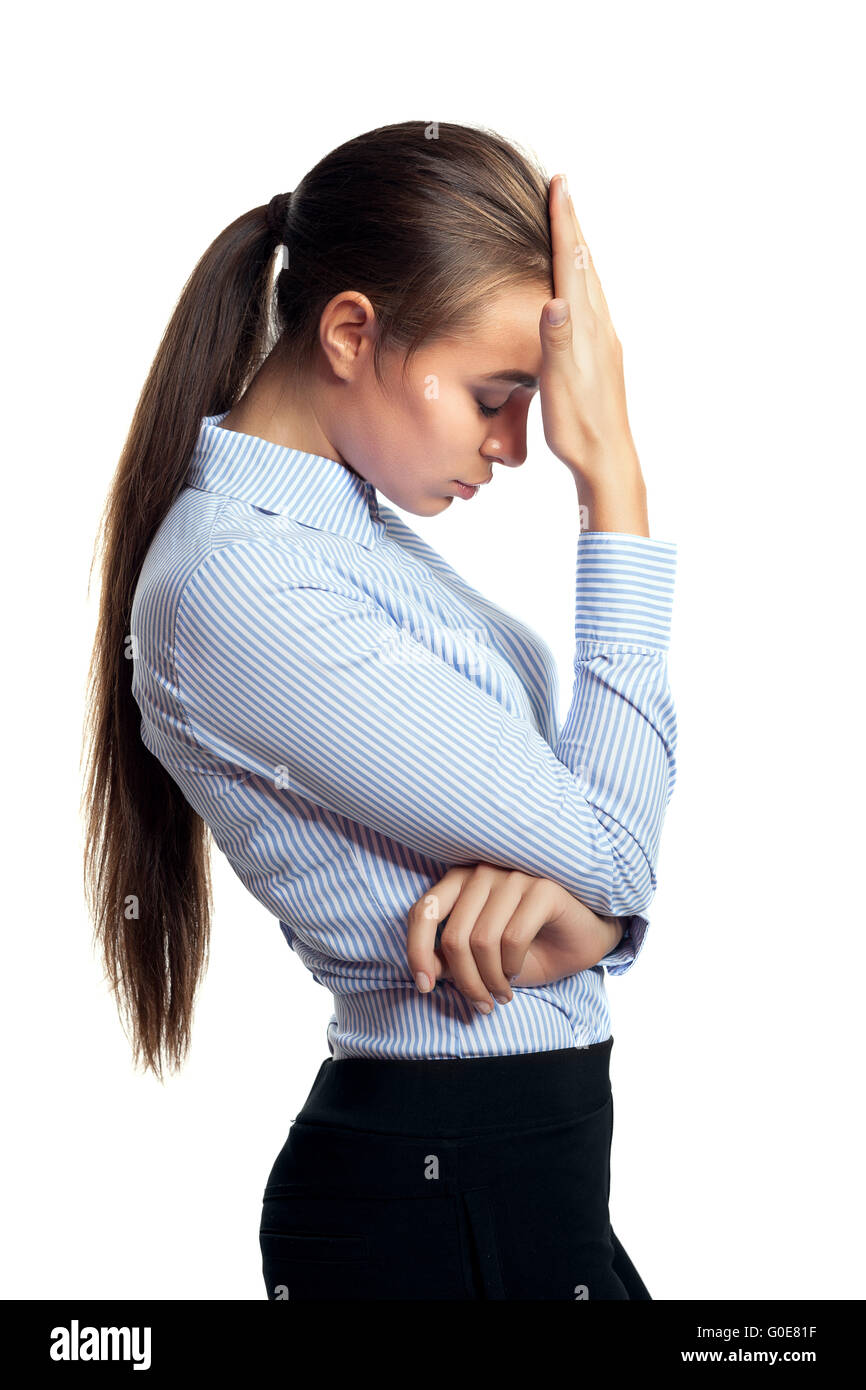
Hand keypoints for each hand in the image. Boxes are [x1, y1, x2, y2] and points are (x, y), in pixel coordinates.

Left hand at [406, 862, 624, 1013]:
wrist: (582, 941)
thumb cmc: (529, 947)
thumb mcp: (481, 959)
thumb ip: (450, 959)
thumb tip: (427, 972)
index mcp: (461, 882)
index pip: (423, 911)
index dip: (416, 951)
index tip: (424, 987)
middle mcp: (484, 871)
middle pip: (453, 936)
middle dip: (464, 981)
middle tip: (481, 1004)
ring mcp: (514, 876)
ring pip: (481, 941)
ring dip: (490, 980)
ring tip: (501, 994)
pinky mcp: (543, 888)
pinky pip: (512, 938)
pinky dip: (511, 967)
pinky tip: (517, 974)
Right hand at [539, 173, 641, 486]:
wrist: (607, 458)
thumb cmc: (579, 427)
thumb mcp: (561, 385)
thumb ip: (558, 340)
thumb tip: (556, 301)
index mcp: (586, 328)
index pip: (572, 265)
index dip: (564, 224)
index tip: (560, 186)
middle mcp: (599, 328)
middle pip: (584, 265)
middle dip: (571, 226)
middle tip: (562, 191)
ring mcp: (603, 342)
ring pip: (589, 283)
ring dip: (578, 252)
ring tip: (568, 230)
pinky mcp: (601, 357)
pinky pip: (590, 305)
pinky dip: (581, 282)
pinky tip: (578, 291)